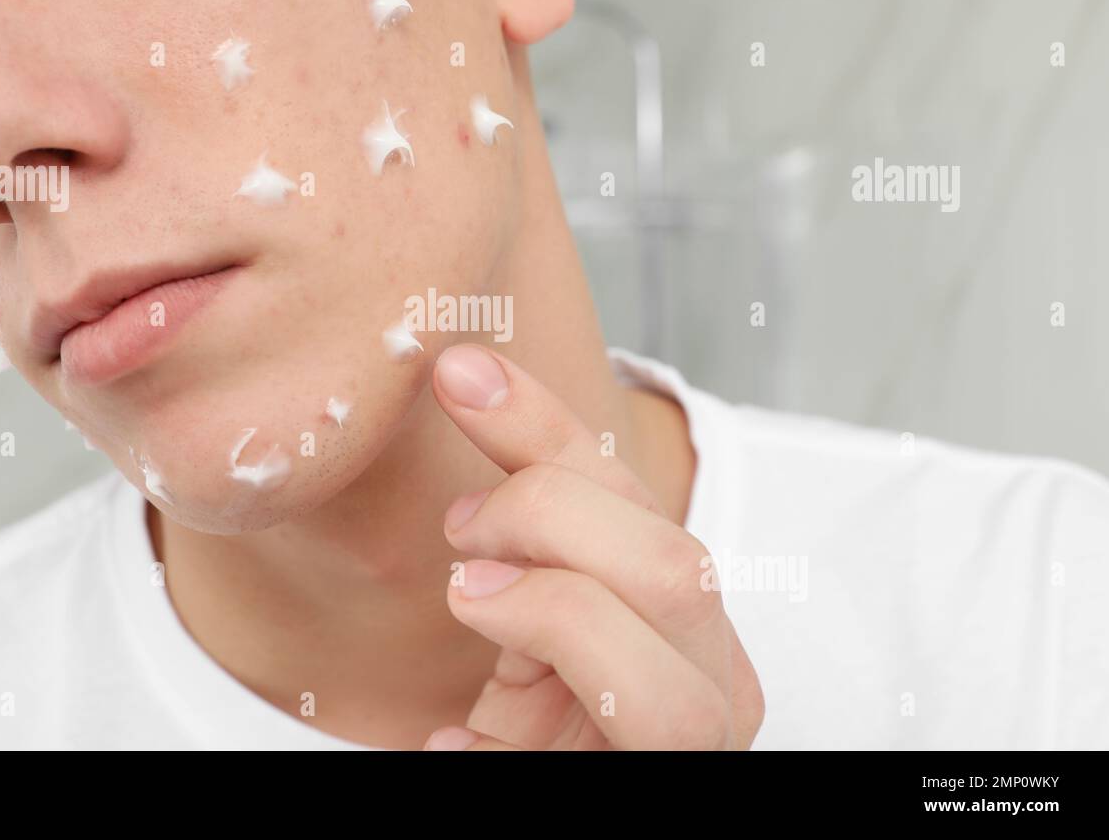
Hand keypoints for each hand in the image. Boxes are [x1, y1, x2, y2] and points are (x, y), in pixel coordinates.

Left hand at [423, 344, 763, 749]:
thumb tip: (467, 380)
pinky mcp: (648, 789)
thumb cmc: (541, 726)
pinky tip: (454, 742)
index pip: (640, 502)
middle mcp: (715, 683)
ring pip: (668, 687)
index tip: (462, 374)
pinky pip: (598, 761)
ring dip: (551, 612)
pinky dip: (507, 747)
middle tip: (461, 528)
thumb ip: (529, 523)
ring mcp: (693, 747)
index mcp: (691, 616)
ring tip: (468, 600)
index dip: (547, 426)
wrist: (558, 795)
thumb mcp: (534, 610)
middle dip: (552, 516)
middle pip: (679, 569)